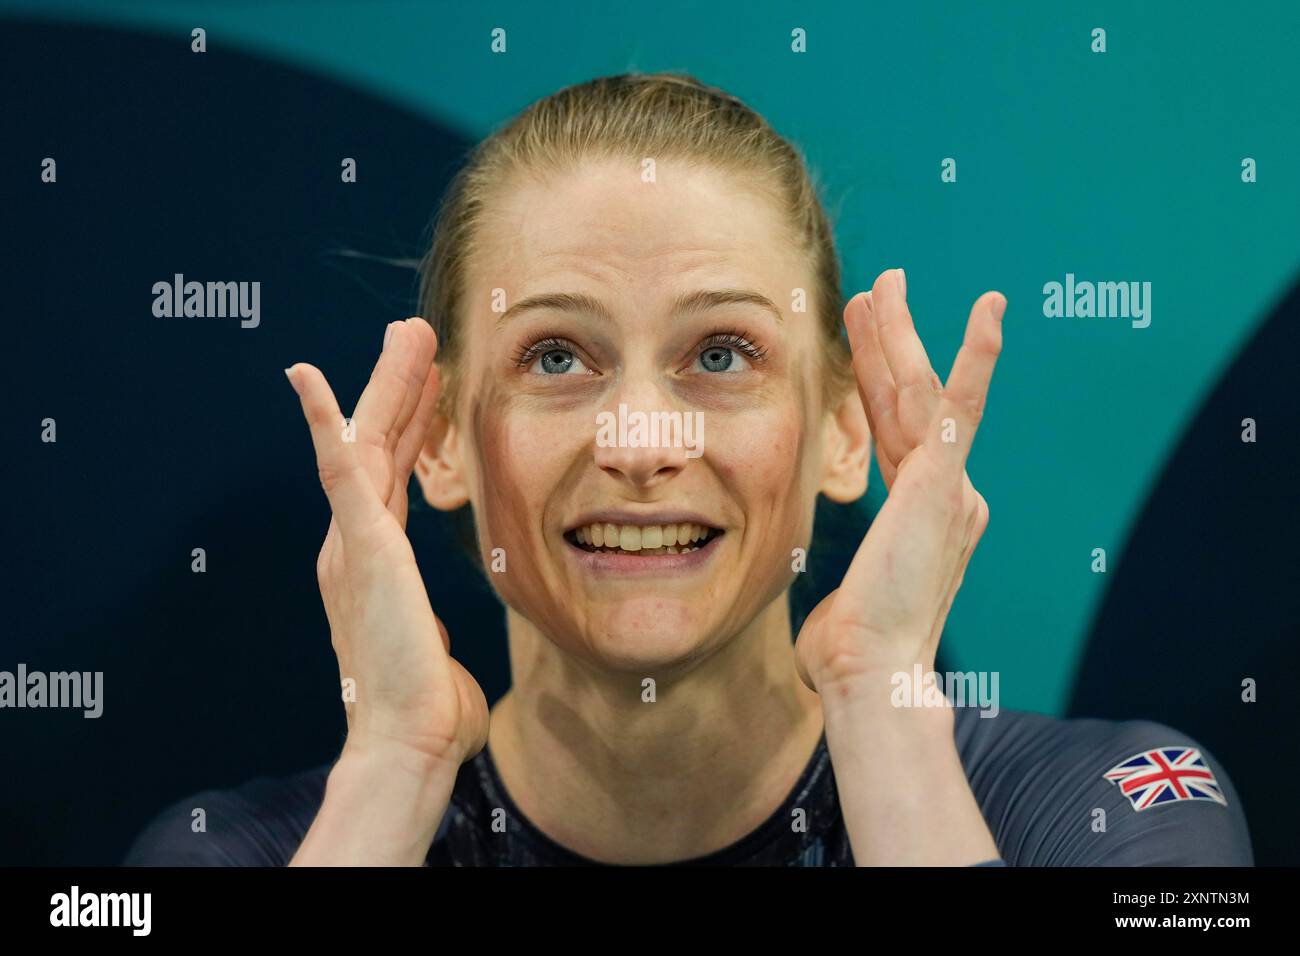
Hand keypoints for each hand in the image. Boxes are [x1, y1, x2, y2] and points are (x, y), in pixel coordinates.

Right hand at [285, 318, 487, 773]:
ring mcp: (352, 542)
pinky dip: (323, 420)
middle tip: (414, 337)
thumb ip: (430, 637)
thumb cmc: (428, 711)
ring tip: (408, 333)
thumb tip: (438, 649)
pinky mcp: (359, 544)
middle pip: (377, 449)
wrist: (410, 741)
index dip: (409, 428)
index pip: (393, 478)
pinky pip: (338, 468)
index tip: (428, 387)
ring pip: (365, 443)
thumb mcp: (432, 654)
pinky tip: (307, 376)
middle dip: (396, 390)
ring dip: (385, 385)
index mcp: (374, 565)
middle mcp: (355, 545)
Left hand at [795, 269, 1004, 693]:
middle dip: (890, 345)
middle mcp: (945, 495)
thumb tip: (828, 592)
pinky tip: (992, 311)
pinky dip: (976, 357)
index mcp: (922, 515)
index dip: (876, 385)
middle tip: (877, 291)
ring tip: (889, 283)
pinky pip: (960, 407)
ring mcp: (949, 486)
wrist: (873, 670)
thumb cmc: (852, 648)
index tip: (863, 349)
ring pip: (923, 392)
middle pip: (909, 402)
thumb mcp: (847, 589)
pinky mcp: (944, 483)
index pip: (894, 433)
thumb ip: (849, 569)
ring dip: (903, 336)